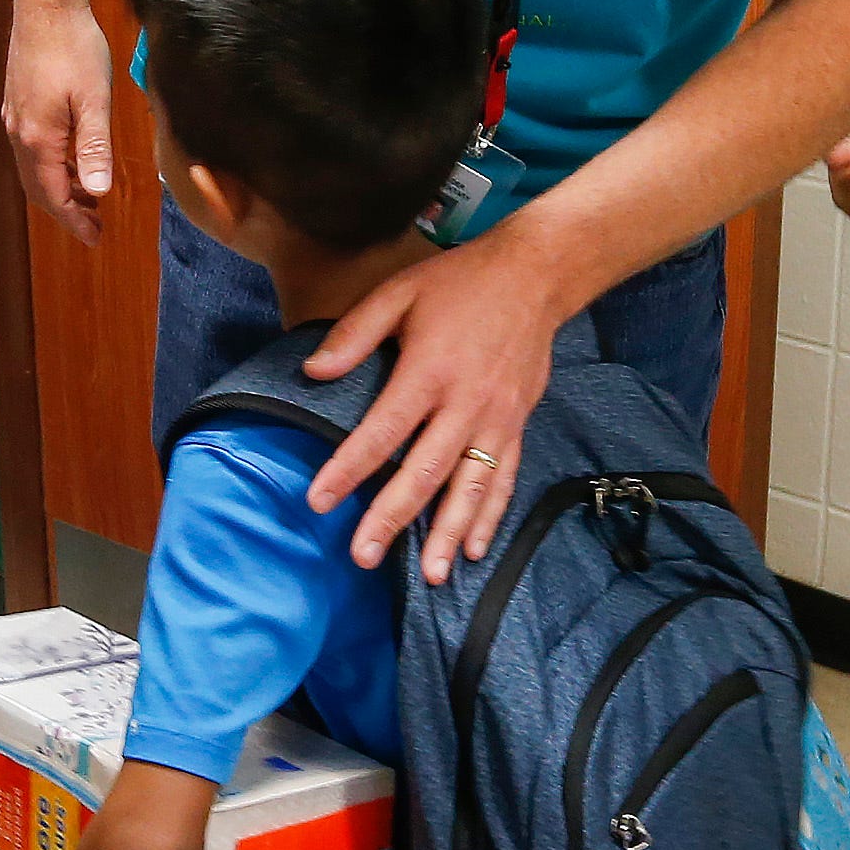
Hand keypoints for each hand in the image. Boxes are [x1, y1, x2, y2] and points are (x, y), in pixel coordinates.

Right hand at [3, 0, 114, 239]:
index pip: (53, 195)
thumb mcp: (94, 100)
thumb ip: (94, 148)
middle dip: (65, 210)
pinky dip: (51, 164)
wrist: (45, 4)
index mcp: (38, 138)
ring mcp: (14, 117)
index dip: (74, 220)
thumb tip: (97, 191)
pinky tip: (73, 157)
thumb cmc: (74, 47)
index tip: (94, 238)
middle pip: (38, 188)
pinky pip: (31, 148)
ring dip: (59, 186)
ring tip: (89, 194)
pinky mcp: (17, 101)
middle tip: (93, 224)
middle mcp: (18, 133)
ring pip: (33, 168)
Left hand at [307, 224, 571, 583]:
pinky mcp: (517, 426)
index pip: (383, 430)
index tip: (319, 500)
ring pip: (470, 487)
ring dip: (447, 533)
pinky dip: (489, 517)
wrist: (536, 275)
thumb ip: (355, 333)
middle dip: (392, 517)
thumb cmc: (460, 283)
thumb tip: (313, 373)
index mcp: (429, 371)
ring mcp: (496, 420)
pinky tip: (471, 550)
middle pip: (425, 471)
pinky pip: (503, 480)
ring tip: (427, 574)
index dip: (349, 467)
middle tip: (364, 555)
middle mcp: (465, 403)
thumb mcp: (400, 292)